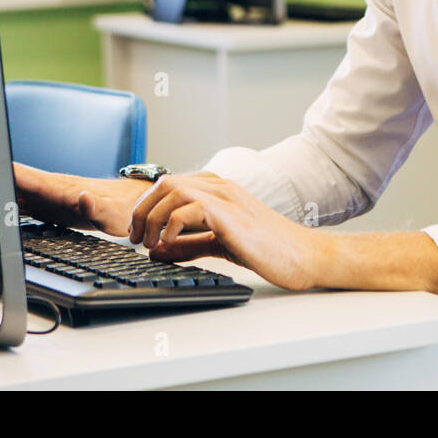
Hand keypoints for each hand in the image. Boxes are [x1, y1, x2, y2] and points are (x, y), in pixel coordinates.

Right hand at [13, 163, 150, 235]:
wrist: (131, 204)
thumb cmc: (122, 210)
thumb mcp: (111, 215)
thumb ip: (95, 208)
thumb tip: (82, 199)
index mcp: (62, 190)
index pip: (29, 179)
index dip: (8, 174)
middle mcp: (52, 189)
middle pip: (16, 181)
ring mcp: (49, 196)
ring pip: (17, 189)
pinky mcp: (49, 204)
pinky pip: (23, 200)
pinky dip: (7, 199)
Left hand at [127, 172, 326, 290]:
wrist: (302, 255)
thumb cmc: (268, 249)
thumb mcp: (219, 244)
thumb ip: (189, 244)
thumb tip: (157, 250)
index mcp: (218, 190)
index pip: (169, 184)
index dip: (145, 206)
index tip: (136, 232)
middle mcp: (220, 187)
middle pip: (165, 182)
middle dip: (141, 209)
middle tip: (134, 237)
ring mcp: (226, 197)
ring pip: (173, 190)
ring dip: (151, 217)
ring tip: (147, 242)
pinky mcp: (231, 214)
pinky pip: (189, 208)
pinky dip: (171, 225)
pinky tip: (168, 243)